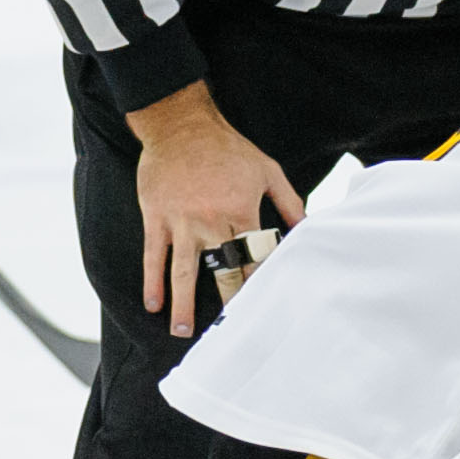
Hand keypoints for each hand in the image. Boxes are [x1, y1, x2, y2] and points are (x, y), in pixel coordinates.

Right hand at [127, 79, 306, 338]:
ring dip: (182, 303)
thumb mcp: (267, 170)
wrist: (180, 125)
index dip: (259, 283)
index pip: (254, 257)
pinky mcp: (156, 217)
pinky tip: (152, 304)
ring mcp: (181, 220)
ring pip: (183, 270)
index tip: (264, 309)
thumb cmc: (228, 148)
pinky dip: (152, 281)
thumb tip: (307, 230)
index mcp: (241, 210)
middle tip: (228, 333)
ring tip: (183, 331)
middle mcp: (211, 220)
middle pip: (222, 269)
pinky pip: (153, 255)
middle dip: (227, 301)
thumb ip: (289, 202)